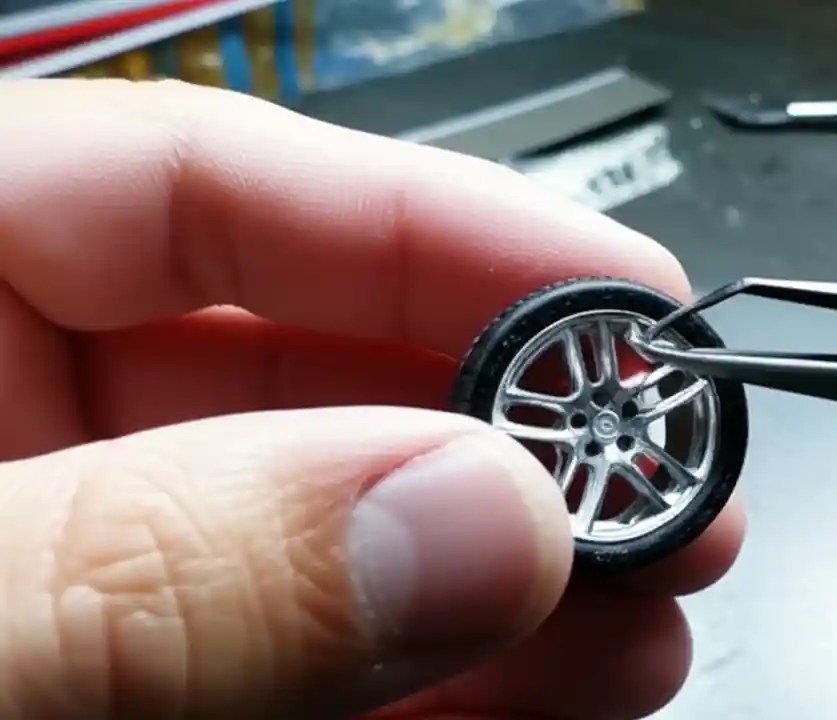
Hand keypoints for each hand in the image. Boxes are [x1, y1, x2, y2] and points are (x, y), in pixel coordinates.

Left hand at [0, 78, 745, 718]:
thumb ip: (163, 561)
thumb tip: (462, 516)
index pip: (191, 183)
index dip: (428, 222)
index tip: (611, 292)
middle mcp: (12, 431)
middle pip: (305, 367)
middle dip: (509, 427)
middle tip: (656, 476)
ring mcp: (81, 572)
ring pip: (339, 536)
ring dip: (509, 577)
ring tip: (641, 611)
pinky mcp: (138, 690)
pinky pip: (314, 670)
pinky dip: (441, 685)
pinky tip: (546, 692)